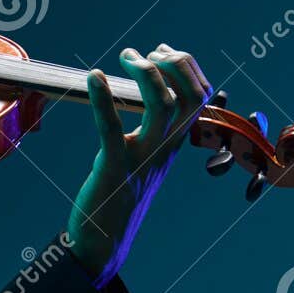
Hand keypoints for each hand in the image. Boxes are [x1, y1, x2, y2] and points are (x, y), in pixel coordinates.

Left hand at [65, 43, 212, 285]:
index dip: (187, 67)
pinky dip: (103, 99)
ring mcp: (142, 159)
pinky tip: (93, 77)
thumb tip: (148, 95)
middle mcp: (164, 149)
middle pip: (190, 97)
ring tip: (125, 56)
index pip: (200, 98)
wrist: (105, 241)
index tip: (162, 51)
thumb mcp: (144, 158)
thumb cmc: (120, 195)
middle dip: (174, 63)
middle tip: (146, 52)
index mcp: (173, 144)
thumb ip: (152, 130)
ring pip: (162, 107)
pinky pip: (112, 129)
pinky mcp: (113, 168)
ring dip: (145, 72)